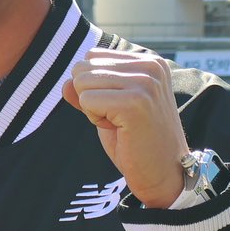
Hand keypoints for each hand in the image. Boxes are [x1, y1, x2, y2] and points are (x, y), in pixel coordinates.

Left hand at [60, 49, 188, 207]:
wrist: (164, 174)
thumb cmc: (136, 141)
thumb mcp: (109, 107)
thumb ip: (88, 89)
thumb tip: (65, 83)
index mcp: (148, 61)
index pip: (92, 56)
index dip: (95, 87)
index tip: (120, 108)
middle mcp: (150, 66)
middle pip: (83, 68)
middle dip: (91, 97)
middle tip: (119, 119)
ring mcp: (145, 83)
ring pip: (81, 83)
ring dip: (93, 110)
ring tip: (120, 124)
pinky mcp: (135, 102)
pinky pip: (86, 100)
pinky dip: (94, 119)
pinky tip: (120, 130)